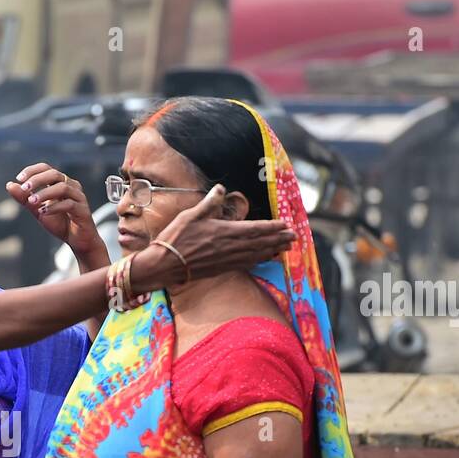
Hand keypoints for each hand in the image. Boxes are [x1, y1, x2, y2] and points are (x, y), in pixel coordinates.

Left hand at [6, 164, 107, 263]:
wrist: (76, 240)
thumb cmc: (59, 223)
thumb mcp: (37, 210)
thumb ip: (25, 198)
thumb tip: (9, 185)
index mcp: (60, 183)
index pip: (46, 168)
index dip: (32, 171)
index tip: (19, 178)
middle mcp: (71, 186)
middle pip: (55, 174)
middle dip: (38, 180)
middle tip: (24, 188)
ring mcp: (78, 197)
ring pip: (63, 187)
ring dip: (45, 193)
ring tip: (32, 202)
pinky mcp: (83, 210)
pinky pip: (69, 204)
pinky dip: (54, 207)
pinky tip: (43, 213)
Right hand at [130, 185, 296, 296]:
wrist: (164, 265)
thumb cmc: (175, 239)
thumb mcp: (191, 215)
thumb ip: (210, 202)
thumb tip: (221, 188)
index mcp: (225, 231)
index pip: (256, 229)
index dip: (273, 227)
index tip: (287, 225)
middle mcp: (230, 247)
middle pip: (261, 243)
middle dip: (279, 239)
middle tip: (294, 237)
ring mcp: (227, 260)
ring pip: (256, 254)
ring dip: (273, 250)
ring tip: (286, 247)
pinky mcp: (221, 269)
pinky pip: (246, 264)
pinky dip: (258, 260)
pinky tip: (265, 259)